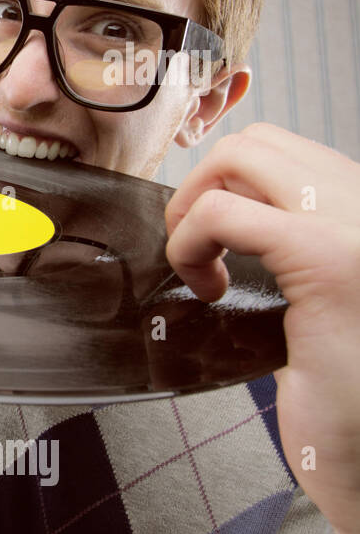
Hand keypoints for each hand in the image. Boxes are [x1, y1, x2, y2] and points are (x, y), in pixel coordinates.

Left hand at [164, 122, 359, 533]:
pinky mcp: (329, 260)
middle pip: (259, 142)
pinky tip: (207, 289)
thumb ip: (288, 246)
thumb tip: (226, 215)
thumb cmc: (345, 391)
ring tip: (203, 269)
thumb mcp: (316, 299)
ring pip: (241, 157)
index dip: (227, 184)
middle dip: (204, 186)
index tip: (212, 238)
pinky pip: (222, 213)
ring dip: (196, 207)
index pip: (284, 152)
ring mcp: (359, 225)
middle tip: (197, 251)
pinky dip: (190, 243)